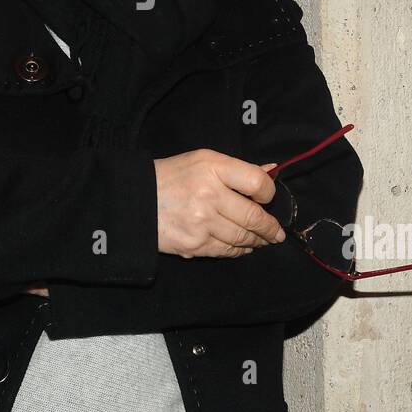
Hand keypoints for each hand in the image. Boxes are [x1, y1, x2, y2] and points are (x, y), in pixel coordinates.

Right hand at [154, 150, 283, 258]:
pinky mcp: (194, 245)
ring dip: (256, 240)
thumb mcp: (202, 160)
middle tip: (276, 232)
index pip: (257, 182)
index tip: (268, 198)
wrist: (135, 200)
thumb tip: (270, 171)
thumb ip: (238, 168)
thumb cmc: (171, 176)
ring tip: (262, 239)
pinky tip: (242, 246)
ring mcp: (202, 223)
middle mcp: (208, 195)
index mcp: (212, 168)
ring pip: (242, 238)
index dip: (268, 192)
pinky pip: (226, 251)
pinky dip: (238, 250)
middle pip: (253, 216)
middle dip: (270, 228)